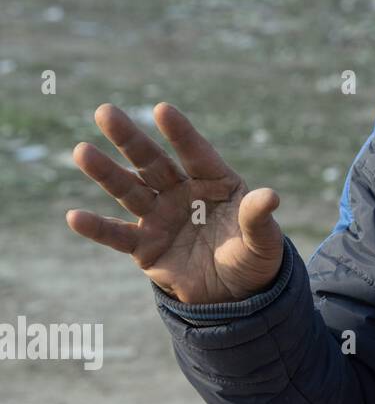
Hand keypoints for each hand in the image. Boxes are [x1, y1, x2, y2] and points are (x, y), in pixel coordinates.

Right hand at [66, 102, 283, 304]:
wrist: (237, 294)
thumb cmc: (253, 256)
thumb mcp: (263, 240)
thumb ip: (258, 217)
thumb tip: (270, 196)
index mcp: (215, 182)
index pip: (196, 153)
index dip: (180, 133)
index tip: (162, 109)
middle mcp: (183, 193)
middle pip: (153, 162)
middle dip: (130, 139)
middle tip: (105, 111)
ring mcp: (161, 217)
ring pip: (129, 191)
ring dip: (106, 173)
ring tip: (81, 151)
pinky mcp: (145, 247)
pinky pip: (118, 235)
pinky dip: (97, 228)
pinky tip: (75, 216)